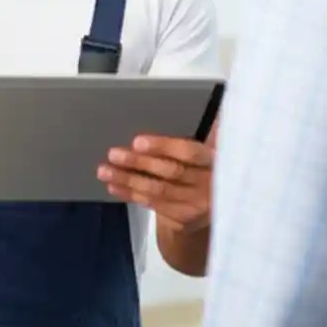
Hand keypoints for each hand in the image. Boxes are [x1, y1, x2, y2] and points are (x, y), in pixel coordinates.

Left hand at [97, 134, 213, 232]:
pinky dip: (131, 194)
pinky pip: (153, 204)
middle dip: (139, 163)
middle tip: (114, 154)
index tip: (137, 142)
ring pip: (158, 190)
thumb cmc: (207, 166)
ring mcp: (197, 204)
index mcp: (216, 160)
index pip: (190, 153)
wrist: (222, 207)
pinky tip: (114, 186)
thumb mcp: (210, 149)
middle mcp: (209, 184)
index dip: (164, 147)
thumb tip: (186, 108)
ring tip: (105, 170)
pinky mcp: (184, 218)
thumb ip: (200, 134)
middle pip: (171, 172)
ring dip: (129, 180)